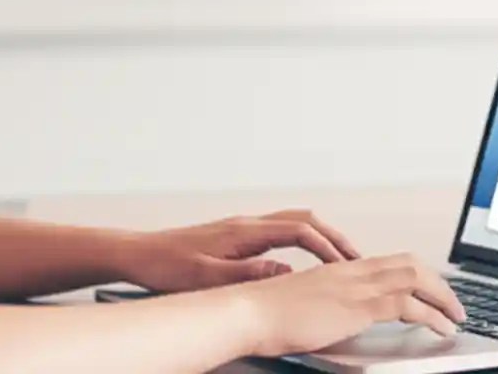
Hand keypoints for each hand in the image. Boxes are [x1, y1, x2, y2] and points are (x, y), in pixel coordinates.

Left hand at [121, 209, 361, 292]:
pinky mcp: (237, 236)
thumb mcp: (207, 277)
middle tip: (358, 259)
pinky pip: (282, 232)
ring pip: (294, 223)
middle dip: (334, 238)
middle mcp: (248, 224)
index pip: (300, 231)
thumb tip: (286, 271)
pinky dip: (304, 241)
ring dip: (321, 238)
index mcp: (245, 232)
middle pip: (304, 219)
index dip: (328, 248)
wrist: (139, 254)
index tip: (347, 268)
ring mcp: (243, 228)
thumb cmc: (166, 267)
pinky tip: (306, 262)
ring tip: (341, 260)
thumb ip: (247, 275)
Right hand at [232, 252, 467, 357]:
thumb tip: (336, 313)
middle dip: (438, 283)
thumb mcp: (304, 303)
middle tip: (453, 304)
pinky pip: (408, 305)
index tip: (431, 290)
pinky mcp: (358, 305)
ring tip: (457, 317)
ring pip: (416, 278)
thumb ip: (326, 304)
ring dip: (443, 298)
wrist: (249, 313)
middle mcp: (353, 271)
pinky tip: (442, 328)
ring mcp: (357, 286)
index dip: (417, 273)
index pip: (391, 262)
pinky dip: (433, 315)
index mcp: (340, 269)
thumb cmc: (267, 314)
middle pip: (410, 264)